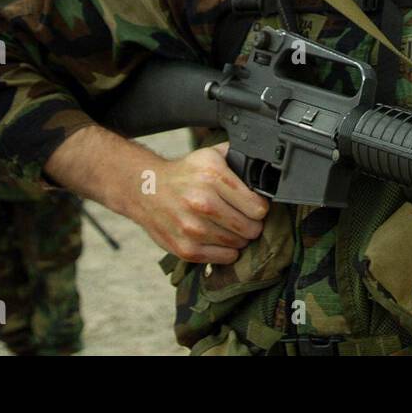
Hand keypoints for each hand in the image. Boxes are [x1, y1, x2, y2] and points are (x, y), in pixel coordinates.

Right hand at [132, 142, 269, 264]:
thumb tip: (265, 168)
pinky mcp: (185, 248)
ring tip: (229, 226)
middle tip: (244, 218)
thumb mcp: (211, 154)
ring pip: (239, 244)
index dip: (260, 207)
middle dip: (253, 224)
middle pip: (251, 228)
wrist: (146, 190)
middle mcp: (202, 202)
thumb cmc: (185, 173)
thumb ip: (239, 158)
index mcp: (212, 176)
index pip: (257, 206)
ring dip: (239, 237)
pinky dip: (227, 251)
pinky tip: (219, 238)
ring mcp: (192, 228)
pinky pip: (224, 257)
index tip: (254, 206)